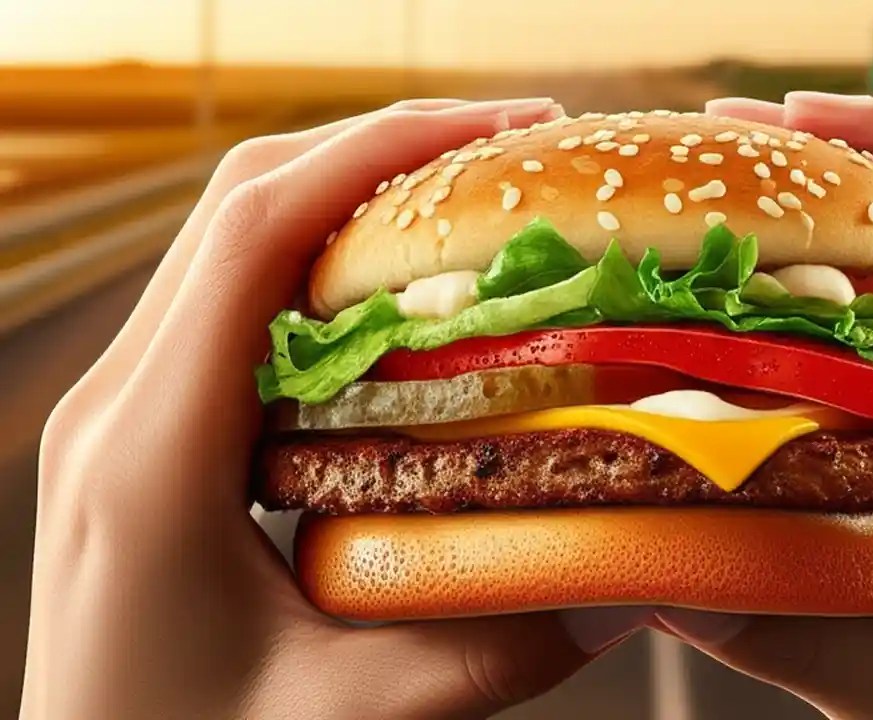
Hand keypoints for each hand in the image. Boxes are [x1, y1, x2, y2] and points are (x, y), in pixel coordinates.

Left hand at [23, 98, 645, 719]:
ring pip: (234, 245)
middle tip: (519, 149)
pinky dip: (327, 267)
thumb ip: (487, 651)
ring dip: (353, 198)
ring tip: (477, 200)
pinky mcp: (146, 435)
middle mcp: (120, 408)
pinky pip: (234, 306)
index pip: (260, 235)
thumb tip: (631, 581)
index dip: (385, 153)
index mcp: (150, 455)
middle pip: (244, 206)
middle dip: (384, 150)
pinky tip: (410, 300)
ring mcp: (124, 415)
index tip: (507, 131)